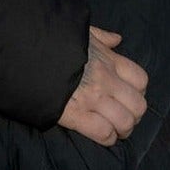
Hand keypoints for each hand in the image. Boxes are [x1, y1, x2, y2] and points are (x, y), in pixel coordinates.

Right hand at [56, 26, 147, 144]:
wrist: (29, 50)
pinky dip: (107, 138)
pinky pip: (104, 133)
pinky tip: (104, 135)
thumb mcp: (83, 31)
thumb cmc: (56, 39)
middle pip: (138, 105)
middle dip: (134, 115)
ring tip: (116, 130)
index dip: (139, 92)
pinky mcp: (76, 115)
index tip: (130, 97)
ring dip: (123, 129)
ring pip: (125, 122)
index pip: (141, 80)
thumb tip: (117, 39)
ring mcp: (92, 99)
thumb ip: (102, 36)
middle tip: (124, 118)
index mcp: (109, 60)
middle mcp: (105, 80)